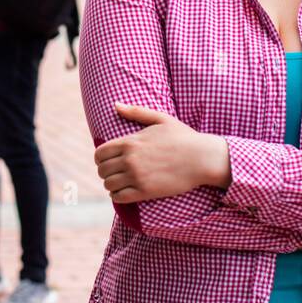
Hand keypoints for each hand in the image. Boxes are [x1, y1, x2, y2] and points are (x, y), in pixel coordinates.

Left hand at [94, 103, 226, 202]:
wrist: (202, 158)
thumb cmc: (183, 137)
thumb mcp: (161, 119)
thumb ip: (136, 112)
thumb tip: (116, 105)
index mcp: (130, 142)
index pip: (100, 153)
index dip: (100, 158)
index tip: (108, 160)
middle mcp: (130, 159)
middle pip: (102, 170)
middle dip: (105, 172)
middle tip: (115, 172)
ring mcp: (137, 176)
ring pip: (108, 185)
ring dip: (111, 185)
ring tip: (119, 183)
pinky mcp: (145, 191)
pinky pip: (119, 198)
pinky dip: (117, 196)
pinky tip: (123, 192)